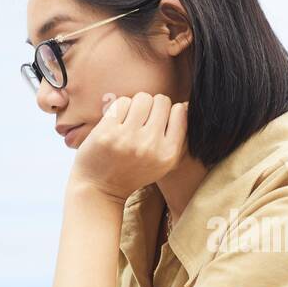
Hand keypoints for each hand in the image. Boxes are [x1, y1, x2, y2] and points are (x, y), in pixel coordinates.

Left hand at [69, 92, 188, 200]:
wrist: (101, 188)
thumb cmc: (135, 171)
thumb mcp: (164, 162)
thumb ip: (179, 137)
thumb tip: (186, 104)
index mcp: (168, 154)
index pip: (180, 111)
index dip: (170, 111)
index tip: (160, 121)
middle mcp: (151, 146)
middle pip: (161, 101)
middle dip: (153, 106)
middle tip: (143, 120)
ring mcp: (128, 138)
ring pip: (142, 98)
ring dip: (136, 105)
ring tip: (130, 121)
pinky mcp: (107, 132)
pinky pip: (121, 102)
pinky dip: (120, 108)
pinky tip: (117, 123)